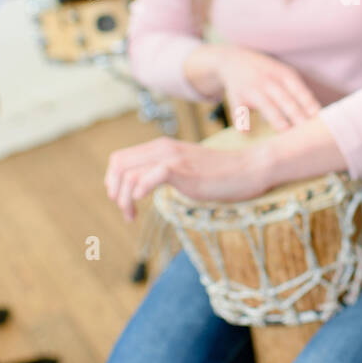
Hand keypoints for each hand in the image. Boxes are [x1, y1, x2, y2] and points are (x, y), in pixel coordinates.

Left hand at [103, 136, 270, 219]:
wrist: (248, 169)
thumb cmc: (220, 174)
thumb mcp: (186, 170)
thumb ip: (165, 172)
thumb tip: (146, 186)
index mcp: (161, 147)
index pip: (119, 158)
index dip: (113, 181)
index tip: (123, 200)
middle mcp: (162, 148)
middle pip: (118, 165)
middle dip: (114, 191)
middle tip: (126, 211)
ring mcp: (172, 157)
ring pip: (129, 174)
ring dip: (124, 198)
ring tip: (131, 215)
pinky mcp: (182, 169)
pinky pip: (149, 176)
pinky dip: (140, 190)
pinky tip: (144, 202)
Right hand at [208, 45, 320, 132]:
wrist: (234, 59)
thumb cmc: (267, 72)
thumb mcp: (283, 73)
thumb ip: (297, 91)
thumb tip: (317, 114)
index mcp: (283, 74)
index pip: (299, 90)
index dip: (308, 103)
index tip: (318, 117)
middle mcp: (268, 80)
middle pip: (285, 99)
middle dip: (296, 114)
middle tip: (306, 129)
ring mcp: (252, 88)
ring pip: (265, 104)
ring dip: (275, 117)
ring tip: (285, 130)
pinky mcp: (236, 96)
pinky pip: (239, 109)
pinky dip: (242, 120)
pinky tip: (246, 132)